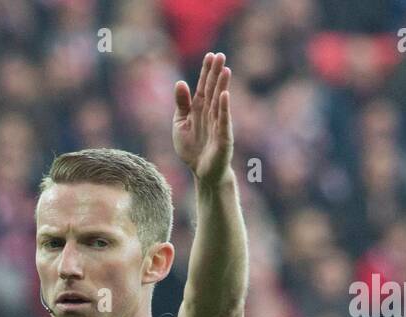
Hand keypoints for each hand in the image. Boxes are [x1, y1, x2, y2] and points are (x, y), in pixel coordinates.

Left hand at [173, 52, 233, 185]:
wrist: (202, 172)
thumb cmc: (191, 148)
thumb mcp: (180, 123)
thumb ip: (181, 104)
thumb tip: (179, 82)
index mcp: (199, 109)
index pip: (203, 86)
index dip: (206, 71)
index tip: (210, 55)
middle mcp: (210, 113)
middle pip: (213, 89)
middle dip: (216, 73)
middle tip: (220, 55)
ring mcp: (218, 123)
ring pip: (219, 101)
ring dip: (222, 85)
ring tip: (225, 69)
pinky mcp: (223, 136)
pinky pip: (223, 120)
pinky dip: (224, 108)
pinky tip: (224, 95)